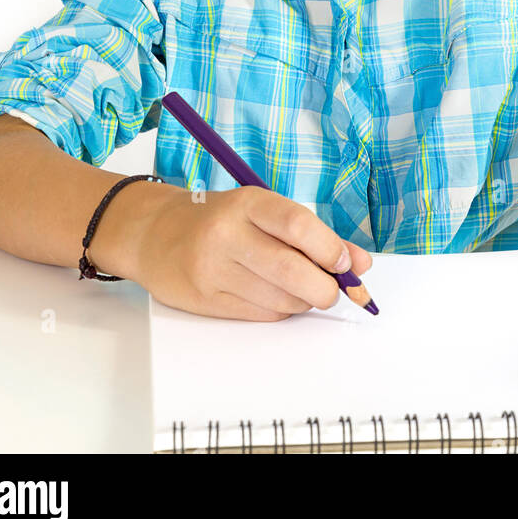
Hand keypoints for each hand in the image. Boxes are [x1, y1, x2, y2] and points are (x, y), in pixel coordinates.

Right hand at [135, 184, 373, 319]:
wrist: (156, 234)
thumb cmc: (221, 220)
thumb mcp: (263, 212)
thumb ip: (314, 235)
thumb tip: (362, 264)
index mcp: (247, 202)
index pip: (298, 225)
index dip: (331, 249)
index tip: (348, 263)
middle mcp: (227, 234)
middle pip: (292, 271)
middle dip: (326, 288)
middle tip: (335, 288)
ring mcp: (213, 269)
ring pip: (280, 300)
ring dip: (303, 301)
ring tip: (298, 287)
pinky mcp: (205, 300)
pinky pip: (262, 315)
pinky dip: (280, 311)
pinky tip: (273, 295)